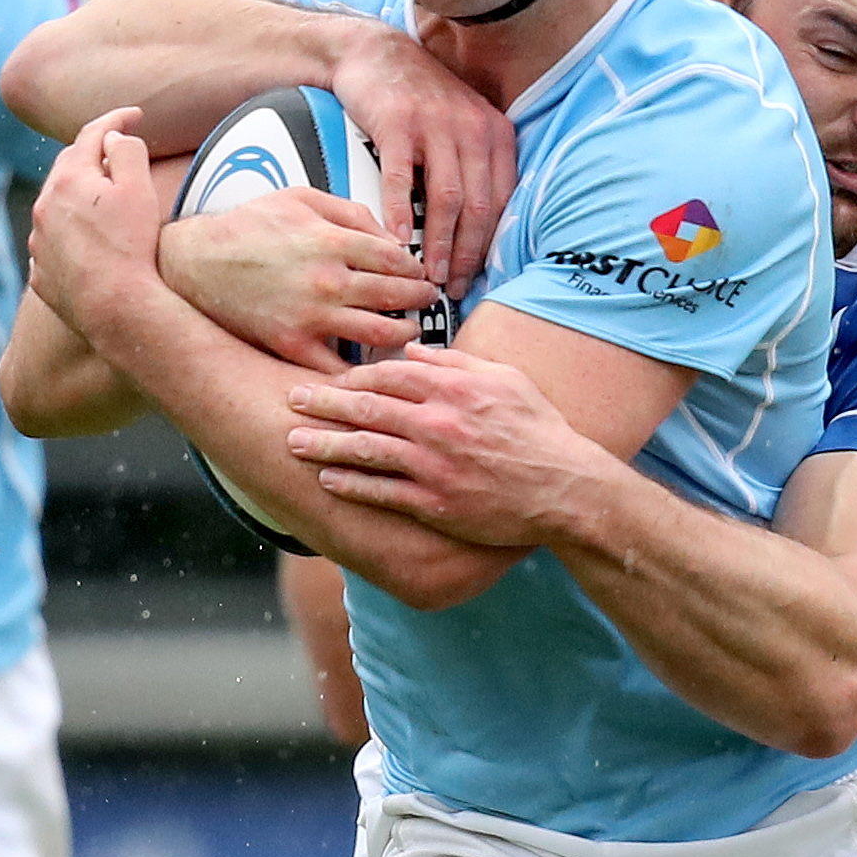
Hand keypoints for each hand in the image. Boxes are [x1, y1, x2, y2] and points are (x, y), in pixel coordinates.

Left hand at [26, 107, 164, 344]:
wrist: (116, 310)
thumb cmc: (133, 247)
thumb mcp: (139, 189)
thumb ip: (126, 151)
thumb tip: (112, 139)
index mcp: (68, 180)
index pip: (92, 135)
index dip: (116, 119)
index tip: (137, 114)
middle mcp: (44, 207)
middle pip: (68, 167)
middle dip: (91, 154)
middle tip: (116, 151)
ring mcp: (39, 243)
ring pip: (56, 206)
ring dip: (76, 195)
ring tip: (101, 198)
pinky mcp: (41, 273)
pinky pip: (53, 242)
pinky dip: (69, 232)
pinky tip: (87, 239)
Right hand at [158, 188, 436, 371]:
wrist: (195, 263)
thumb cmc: (246, 228)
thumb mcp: (300, 199)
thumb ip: (350, 213)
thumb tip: (391, 238)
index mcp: (332, 241)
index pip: (398, 259)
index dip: (416, 268)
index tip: (419, 273)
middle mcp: (327, 281)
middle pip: (397, 295)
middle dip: (419, 299)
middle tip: (425, 302)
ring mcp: (311, 317)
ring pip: (380, 334)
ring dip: (403, 334)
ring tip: (407, 331)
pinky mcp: (292, 345)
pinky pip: (339, 367)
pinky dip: (362, 370)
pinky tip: (371, 364)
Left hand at [283, 344, 618, 545]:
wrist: (564, 488)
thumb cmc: (538, 430)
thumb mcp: (504, 380)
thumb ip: (455, 363)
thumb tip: (411, 353)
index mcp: (453, 390)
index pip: (387, 376)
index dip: (352, 377)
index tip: (329, 379)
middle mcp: (437, 424)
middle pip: (365, 408)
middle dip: (322, 403)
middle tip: (291, 399)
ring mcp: (433, 465)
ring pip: (365, 449)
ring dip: (324, 444)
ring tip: (293, 441)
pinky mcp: (434, 503)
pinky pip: (382, 492)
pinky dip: (350, 485)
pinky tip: (326, 479)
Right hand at [327, 24, 516, 296]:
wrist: (375, 52)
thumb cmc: (420, 98)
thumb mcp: (462, 125)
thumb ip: (476, 167)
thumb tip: (480, 230)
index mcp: (495, 134)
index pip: (501, 202)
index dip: (490, 247)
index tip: (477, 279)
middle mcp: (473, 129)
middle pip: (477, 206)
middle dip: (467, 255)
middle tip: (452, 288)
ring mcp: (435, 125)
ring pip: (446, 198)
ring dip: (438, 243)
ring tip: (426, 274)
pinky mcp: (398, 123)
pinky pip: (401, 177)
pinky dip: (399, 212)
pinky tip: (396, 240)